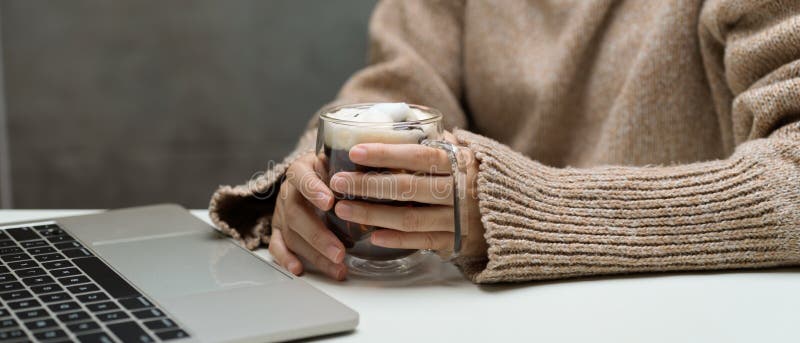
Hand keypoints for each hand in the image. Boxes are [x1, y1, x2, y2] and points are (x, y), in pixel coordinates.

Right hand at [269, 153, 347, 279]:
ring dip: (314, 254)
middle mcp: (288, 191)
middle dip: (319, 236)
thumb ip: (355, 166)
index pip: (302, 177)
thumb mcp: (341, 159)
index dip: (313, 190)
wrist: (312, 173)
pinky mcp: (279, 228)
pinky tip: (300, 268)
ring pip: (291, 234)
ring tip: (337, 267)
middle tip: (340, 252)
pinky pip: (277, 245)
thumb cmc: (332, 169)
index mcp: (302, 169)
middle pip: (296, 213)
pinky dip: (286, 258)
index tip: (330, 202)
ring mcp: (282, 211)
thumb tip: (383, 169)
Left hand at [329, 132, 486, 257]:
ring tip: (343, 207)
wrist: (524, 211)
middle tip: (337, 181)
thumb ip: (438, 141)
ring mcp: (458, 219)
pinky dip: (396, 239)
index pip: (417, 156)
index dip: (385, 153)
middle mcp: (458, 191)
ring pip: (410, 217)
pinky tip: (372, 234)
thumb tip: (402, 122)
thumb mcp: (468, 153)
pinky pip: (422, 241)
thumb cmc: (485, 176)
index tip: (355, 151)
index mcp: (459, 163)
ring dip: (373, 213)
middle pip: (407, 188)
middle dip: (368, 184)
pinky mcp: (457, 242)